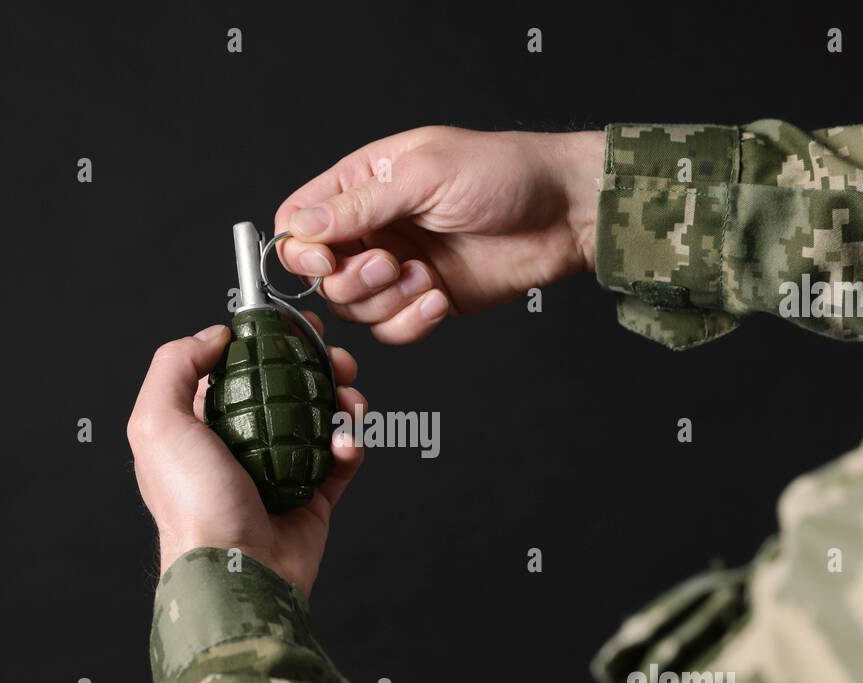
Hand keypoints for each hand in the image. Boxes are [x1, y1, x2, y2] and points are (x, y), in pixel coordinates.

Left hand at [126, 320, 365, 595]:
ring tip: (349, 400)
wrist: (236, 573)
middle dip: (318, 366)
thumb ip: (175, 364)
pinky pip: (343, 459)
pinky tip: (348, 442)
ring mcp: (280, 471)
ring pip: (322, 418)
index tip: (295, 326)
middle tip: (336, 359)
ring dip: (342, 400)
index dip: (269, 341)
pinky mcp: (314, 499)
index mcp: (201, 424)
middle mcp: (241, 445)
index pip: (239, 368)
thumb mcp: (156, 422)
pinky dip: (352, 444)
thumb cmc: (192, 504)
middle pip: (289, 388)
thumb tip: (215, 334)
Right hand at [275, 126, 605, 343]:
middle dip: (351, 280)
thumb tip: (301, 227)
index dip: (301, 249)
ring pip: (354, 308)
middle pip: (320, 274)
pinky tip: (440, 299)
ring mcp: (398, 267)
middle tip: (391, 264)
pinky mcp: (425, 300)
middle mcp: (374, 228)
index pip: (298, 221)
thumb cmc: (503, 173)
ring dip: (386, 301)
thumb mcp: (424, 175)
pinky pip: (392, 329)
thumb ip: (359, 205)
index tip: (325, 259)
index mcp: (363, 183)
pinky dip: (411, 322)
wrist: (564, 213)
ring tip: (425, 278)